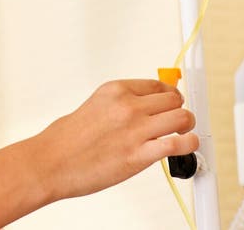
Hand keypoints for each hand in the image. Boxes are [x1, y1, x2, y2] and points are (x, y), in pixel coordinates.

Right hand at [29, 78, 198, 201]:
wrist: (54, 160)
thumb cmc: (69, 137)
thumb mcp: (96, 104)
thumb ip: (121, 103)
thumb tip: (143, 107)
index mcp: (116, 89)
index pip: (157, 85)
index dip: (170, 95)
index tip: (174, 101)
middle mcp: (128, 105)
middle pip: (173, 99)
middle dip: (180, 109)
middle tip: (180, 119)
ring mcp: (135, 129)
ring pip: (181, 117)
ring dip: (188, 125)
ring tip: (185, 133)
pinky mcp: (139, 155)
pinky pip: (177, 144)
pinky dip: (189, 145)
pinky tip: (187, 147)